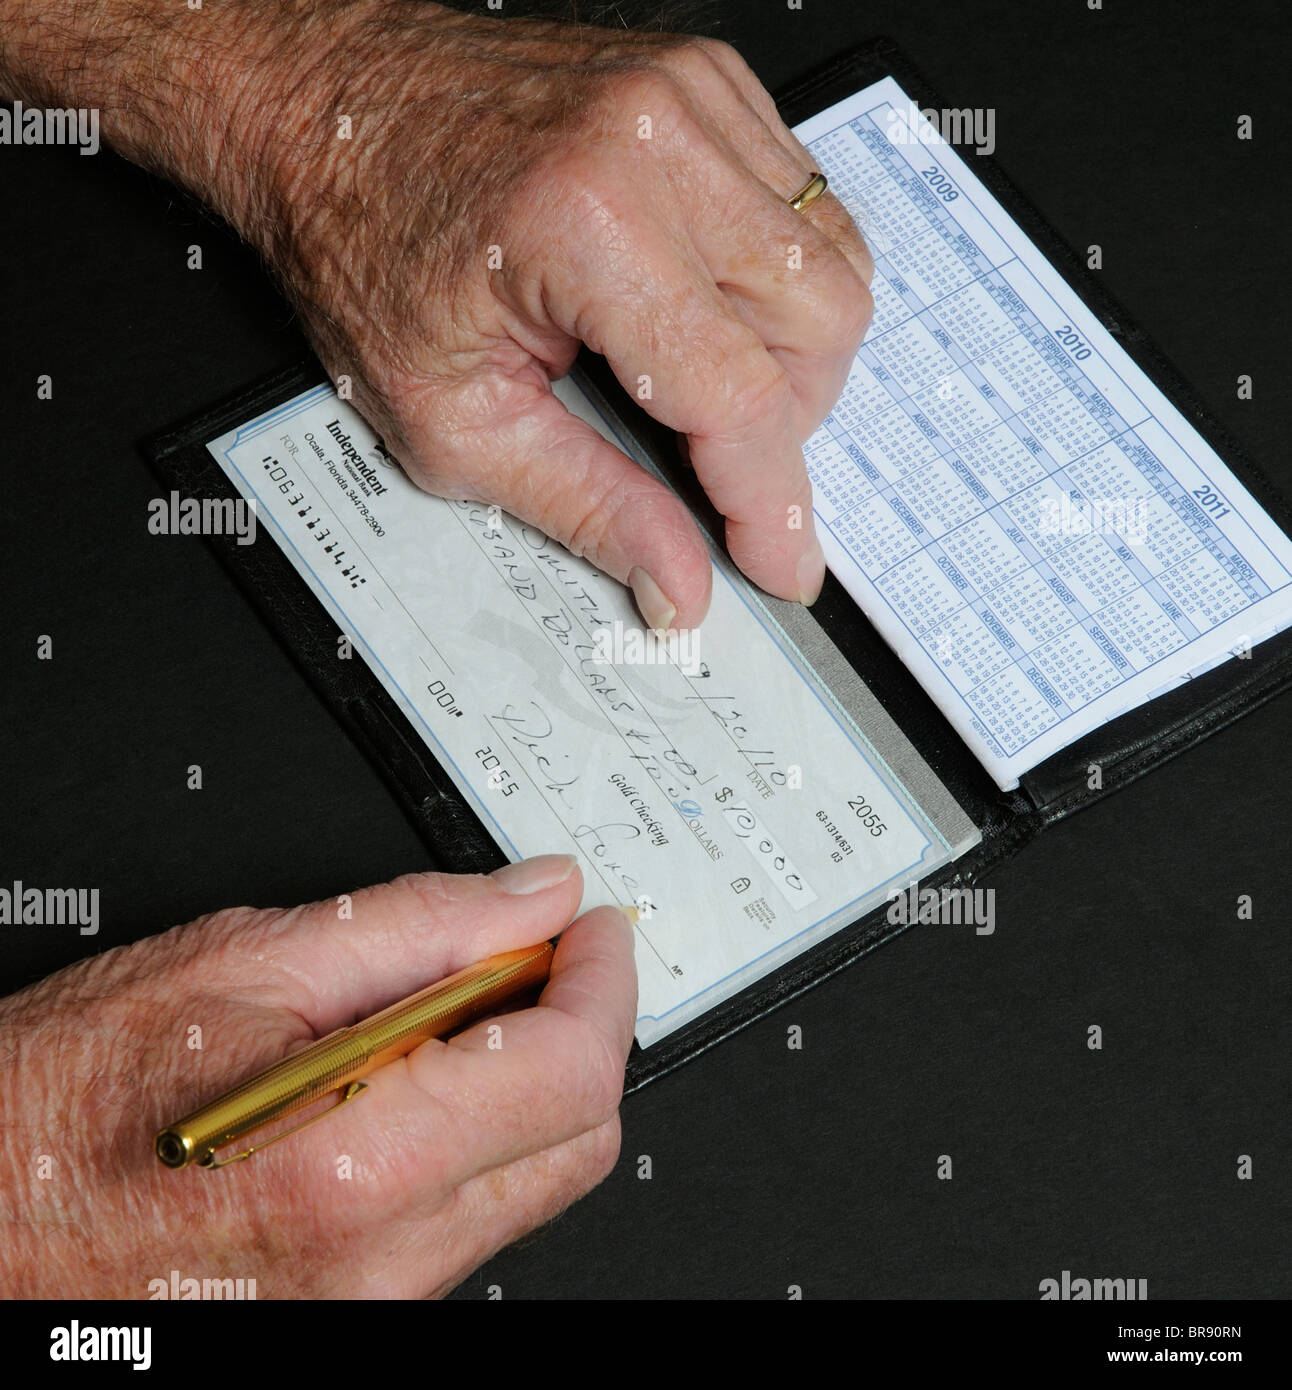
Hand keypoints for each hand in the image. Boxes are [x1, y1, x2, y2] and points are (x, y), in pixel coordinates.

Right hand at [0, 855, 634, 1297]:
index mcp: (352, 1164)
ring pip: (527, 1185)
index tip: (593, 928)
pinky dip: (473, 1139)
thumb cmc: (57, 1103)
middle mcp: (377, 1263)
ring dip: (527, 1083)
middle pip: (575, 1140)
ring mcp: (369, 1307)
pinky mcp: (354, 1319)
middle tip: (544, 955)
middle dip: (582, 1030)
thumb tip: (530, 895)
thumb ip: (415, 924)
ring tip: (456, 1011)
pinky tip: (413, 1082)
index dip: (603, 982)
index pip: (571, 1072)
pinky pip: (464, 1224)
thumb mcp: (239, 963)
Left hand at [210, 4, 873, 626]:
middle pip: (820, 324)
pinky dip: (779, 280)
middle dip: (785, 424)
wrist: (322, 108)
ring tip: (705, 382)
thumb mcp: (451, 419)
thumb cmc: (359, 241)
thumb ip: (584, 506)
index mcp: (585, 225)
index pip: (740, 394)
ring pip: (835, 263)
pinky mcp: (705, 85)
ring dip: (794, 355)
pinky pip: (808, 205)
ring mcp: (690, 100)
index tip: (782, 559)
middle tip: (715, 460)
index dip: (771, 499)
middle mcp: (657, 143)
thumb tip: (674, 576)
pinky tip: (707, 305)